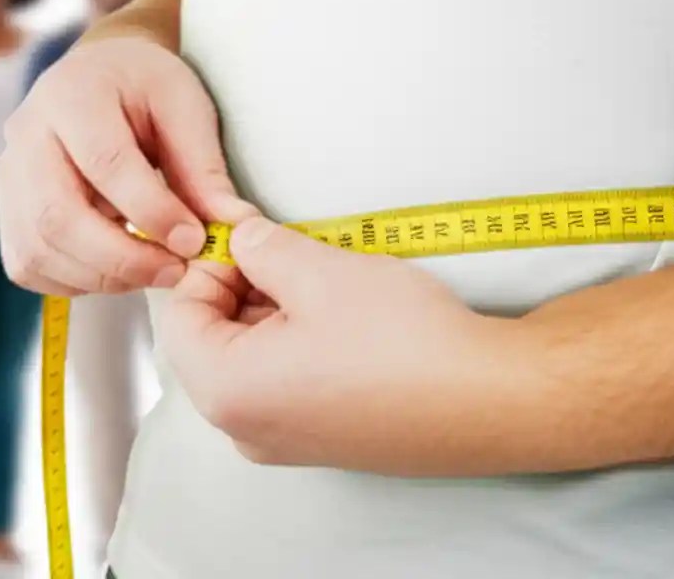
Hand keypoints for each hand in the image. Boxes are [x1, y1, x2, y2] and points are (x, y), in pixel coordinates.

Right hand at [0, 37, 257, 295]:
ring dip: (100, 276)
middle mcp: (25, 135)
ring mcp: (7, 177)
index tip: (193, 240)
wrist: (98, 75)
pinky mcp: (8, 213)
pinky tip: (114, 270)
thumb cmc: (143, 88)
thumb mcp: (185, 107)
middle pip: (57, 216)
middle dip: (122, 258)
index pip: (105, 162)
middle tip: (174, 271)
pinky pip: (28, 265)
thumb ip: (204, 168)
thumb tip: (233, 227)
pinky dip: (73, 282)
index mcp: (72, 95)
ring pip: (37, 250)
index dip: (151, 211)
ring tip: (151, 270)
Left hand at [162, 217, 549, 475]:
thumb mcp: (319, 270)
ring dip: (269, 309)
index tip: (246, 231)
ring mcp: (281, 442)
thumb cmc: (406, 342)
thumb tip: (241, 239)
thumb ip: (261, 247)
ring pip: (247, 358)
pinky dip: (293, 340)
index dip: (208, 261)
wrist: (493, 400)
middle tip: (284, 247)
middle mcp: (242, 429)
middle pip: (209, 338)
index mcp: (226, 391)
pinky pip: (281, 381)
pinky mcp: (319, 441)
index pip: (180, 311)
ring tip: (319, 277)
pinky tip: (338, 314)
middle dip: (239, 284)